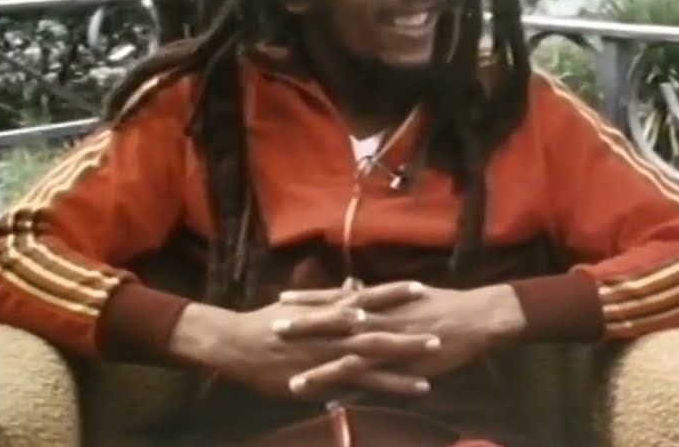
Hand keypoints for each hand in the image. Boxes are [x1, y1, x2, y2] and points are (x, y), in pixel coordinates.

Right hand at [169, 281, 441, 399]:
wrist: (237, 343)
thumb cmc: (265, 322)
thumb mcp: (301, 305)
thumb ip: (330, 297)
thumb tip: (353, 287)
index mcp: (330, 310)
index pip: (370, 297)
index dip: (396, 293)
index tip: (422, 288)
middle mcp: (335, 330)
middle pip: (381, 329)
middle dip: (411, 331)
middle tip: (441, 332)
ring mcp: (330, 353)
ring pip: (375, 358)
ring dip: (404, 363)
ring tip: (432, 367)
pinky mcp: (322, 375)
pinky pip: (358, 383)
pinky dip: (383, 385)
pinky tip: (403, 392)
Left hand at [276, 282, 526, 380]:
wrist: (472, 317)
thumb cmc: (441, 303)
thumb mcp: (403, 293)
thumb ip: (375, 294)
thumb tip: (354, 287)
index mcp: (375, 300)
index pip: (333, 297)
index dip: (307, 300)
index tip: (280, 299)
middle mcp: (374, 318)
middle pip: (330, 324)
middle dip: (300, 329)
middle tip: (270, 331)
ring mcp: (385, 341)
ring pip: (343, 356)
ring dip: (317, 369)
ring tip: (290, 381)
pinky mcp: (398, 362)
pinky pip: (369, 378)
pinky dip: (350, 389)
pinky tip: (331, 402)